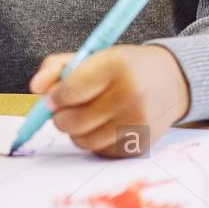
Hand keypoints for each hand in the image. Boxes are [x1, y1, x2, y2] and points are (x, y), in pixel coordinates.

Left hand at [28, 45, 189, 156]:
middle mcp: (130, 95)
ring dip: (77, 131)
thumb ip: (58, 67)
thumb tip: (35, 89)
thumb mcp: (95, 55)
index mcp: (117, 65)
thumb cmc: (125, 67)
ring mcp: (137, 123)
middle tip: (66, 109)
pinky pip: (100, 151)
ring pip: (82, 141)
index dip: (54, 98)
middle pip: (72, 121)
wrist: (173, 80)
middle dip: (60, 116)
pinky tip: (107, 125)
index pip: (69, 91)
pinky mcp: (140, 145)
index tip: (53, 97)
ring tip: (87, 115)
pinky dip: (96, 141)